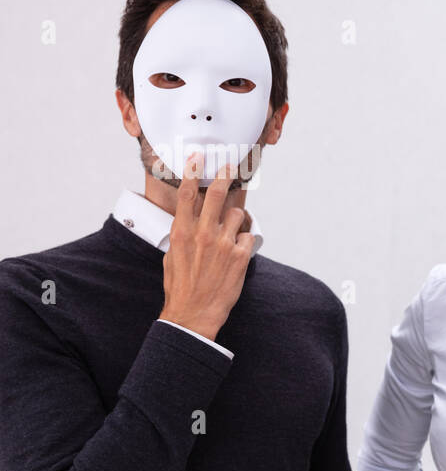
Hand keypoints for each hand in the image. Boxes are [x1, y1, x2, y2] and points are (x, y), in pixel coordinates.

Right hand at [157, 154, 255, 341]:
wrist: (193, 313)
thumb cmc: (180, 286)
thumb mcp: (171, 256)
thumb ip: (181, 235)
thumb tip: (188, 222)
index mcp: (181, 232)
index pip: (188, 195)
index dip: (194, 173)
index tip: (199, 157)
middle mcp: (202, 234)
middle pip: (217, 195)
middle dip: (226, 177)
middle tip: (231, 166)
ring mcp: (223, 244)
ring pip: (239, 215)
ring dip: (237, 221)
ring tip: (230, 236)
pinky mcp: (240, 256)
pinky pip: (249, 237)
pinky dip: (245, 242)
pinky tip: (237, 254)